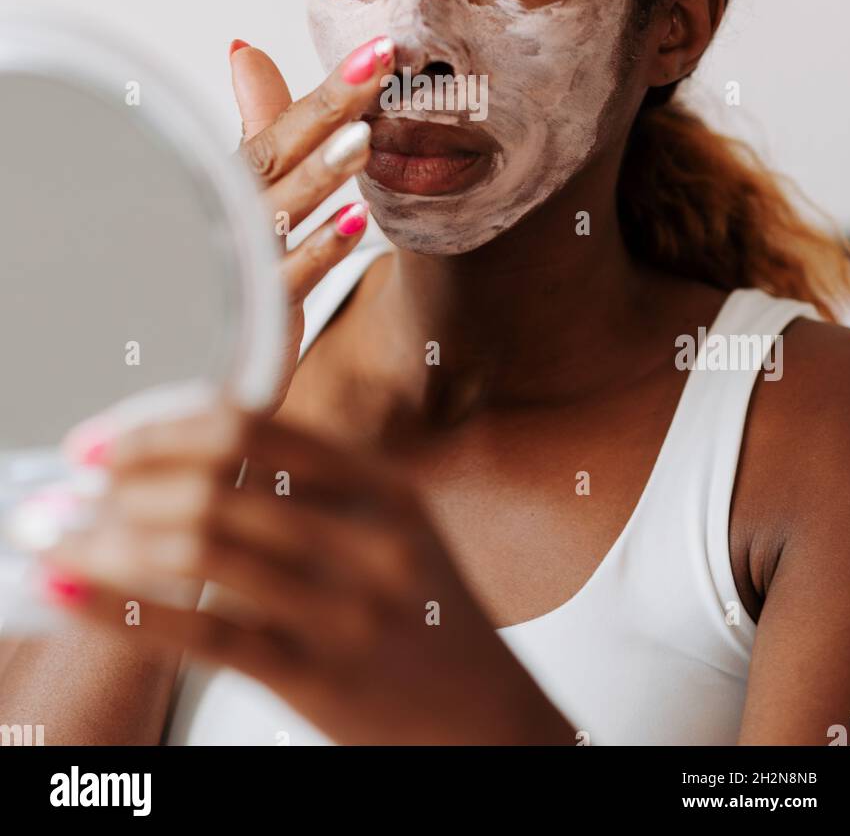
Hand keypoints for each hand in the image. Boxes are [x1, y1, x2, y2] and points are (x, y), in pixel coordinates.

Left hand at [41, 403, 570, 745]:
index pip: (253, 426)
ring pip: (199, 551)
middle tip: (69, 489)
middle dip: (121, 480)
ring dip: (108, 538)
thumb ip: (314, 491)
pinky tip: (73, 593)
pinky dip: (121, 608)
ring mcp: (343, 608)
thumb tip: (188, 466)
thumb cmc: (427, 625)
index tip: (102, 439)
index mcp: (382, 485)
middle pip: (217, 482)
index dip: (161, 425)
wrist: (489, 725)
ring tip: (59, 536)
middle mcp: (366, 537)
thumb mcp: (395, 532)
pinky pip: (200, 633)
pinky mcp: (315, 675)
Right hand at [229, 34, 394, 411]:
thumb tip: (246, 50)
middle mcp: (229, 216)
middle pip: (277, 157)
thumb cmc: (225, 261)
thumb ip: (260, 124)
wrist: (195, 361)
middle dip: (328, 108)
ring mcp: (239, 266)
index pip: (280, 129)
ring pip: (280, 214)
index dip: (328, 90)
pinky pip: (287, 280)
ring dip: (320, 174)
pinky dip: (319, 249)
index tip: (377, 51)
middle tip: (378, 62)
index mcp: (233, 184)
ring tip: (363, 136)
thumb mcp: (251, 190)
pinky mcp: (255, 317)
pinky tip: (357, 221)